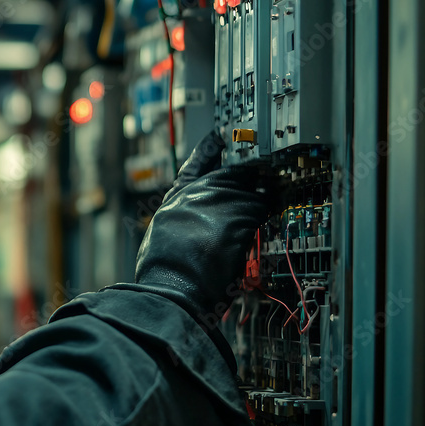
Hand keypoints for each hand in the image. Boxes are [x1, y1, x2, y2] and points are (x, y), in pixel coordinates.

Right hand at [112, 131, 275, 329]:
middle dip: (247, 188)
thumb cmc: (165, 272)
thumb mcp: (164, 234)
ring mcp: (216, 203)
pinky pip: (260, 214)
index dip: (209, 148)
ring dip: (254, 213)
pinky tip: (249, 238)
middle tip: (256, 197)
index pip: (195, 163)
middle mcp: (195, 194)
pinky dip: (260, 225)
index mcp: (175, 200)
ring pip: (250, 196)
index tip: (218, 137)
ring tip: (243, 233)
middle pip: (233, 177)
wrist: (172, 288)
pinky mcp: (236, 217)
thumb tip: (199, 219)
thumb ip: (184, 217)